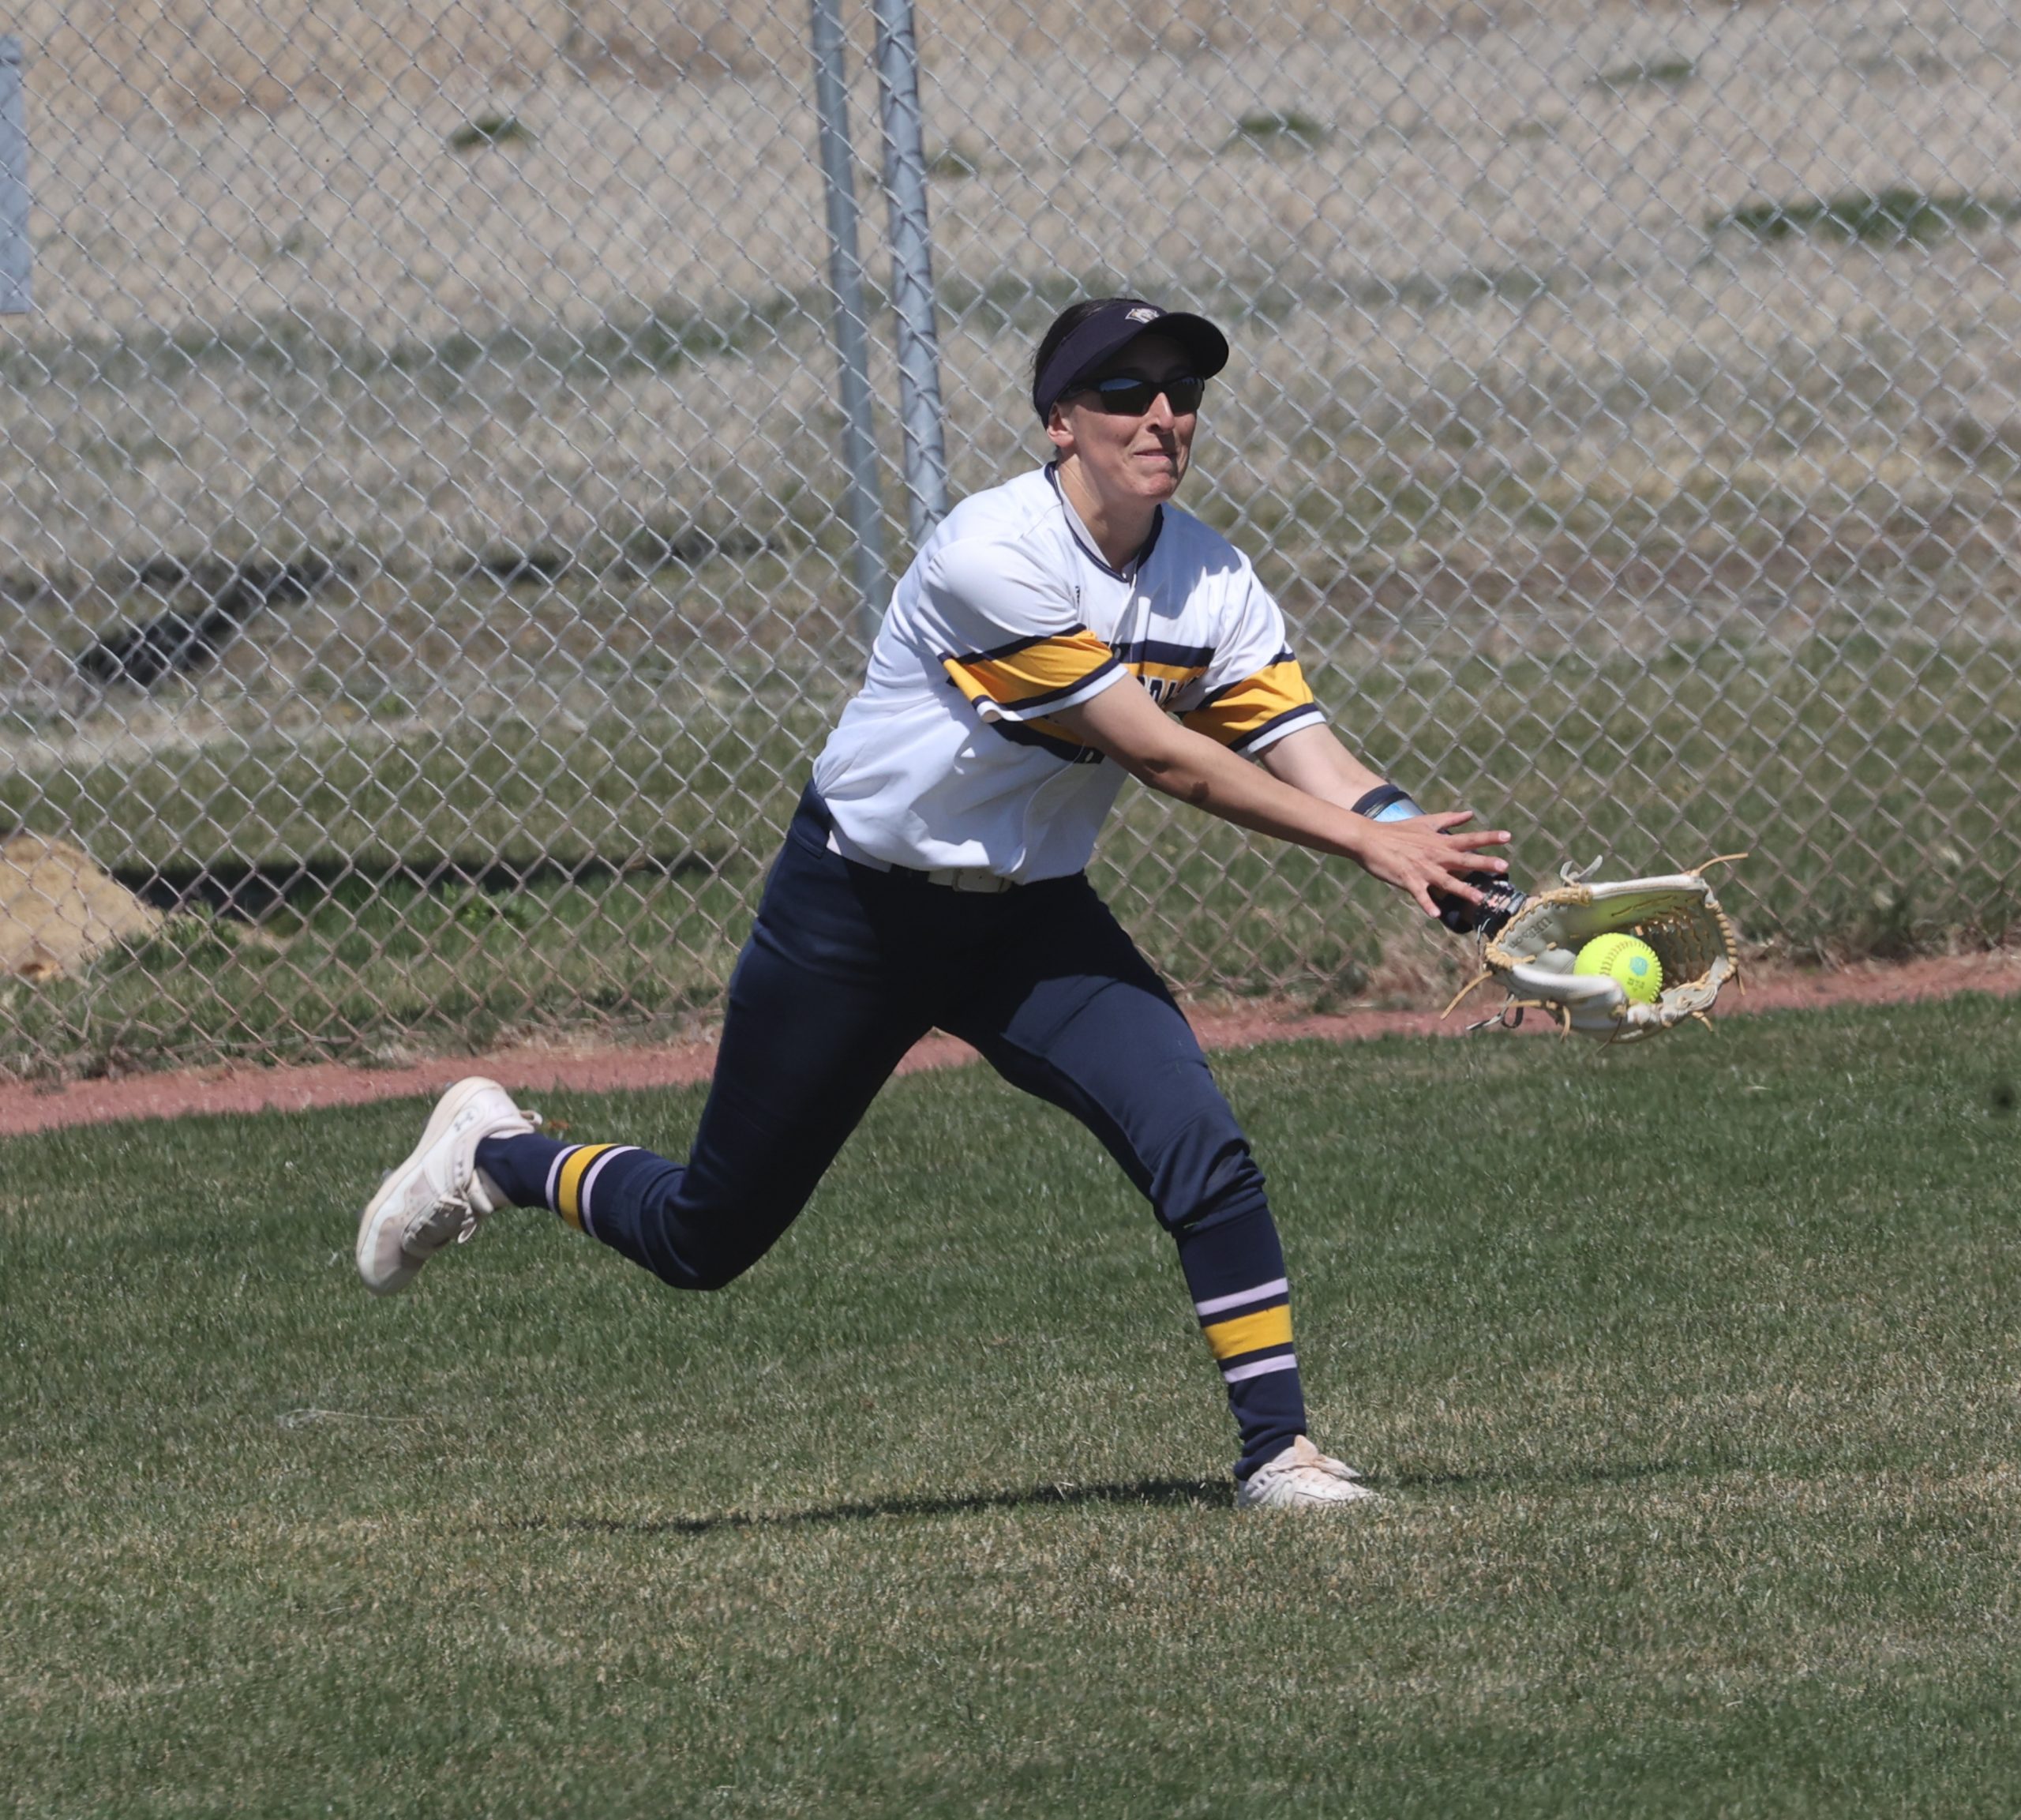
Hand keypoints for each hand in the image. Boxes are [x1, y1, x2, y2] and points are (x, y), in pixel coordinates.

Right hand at [1351, 810, 1510, 918]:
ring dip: (1463, 890)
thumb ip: (1449, 819)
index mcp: (1440, 841)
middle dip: (1484, 863)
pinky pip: (1420, 894)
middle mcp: (1435, 855)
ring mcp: (1422, 869)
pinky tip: (1435, 914)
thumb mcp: (1425, 821)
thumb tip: (1470, 814)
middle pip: (1464, 859)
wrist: (1370, 838)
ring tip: (1479, 898)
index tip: (1508, 836)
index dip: (1489, 837)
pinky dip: (1427, 903)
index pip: (1469, 838)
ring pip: (1447, 881)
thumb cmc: (1397, 830)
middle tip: (1503, 866)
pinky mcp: (1408, 880)